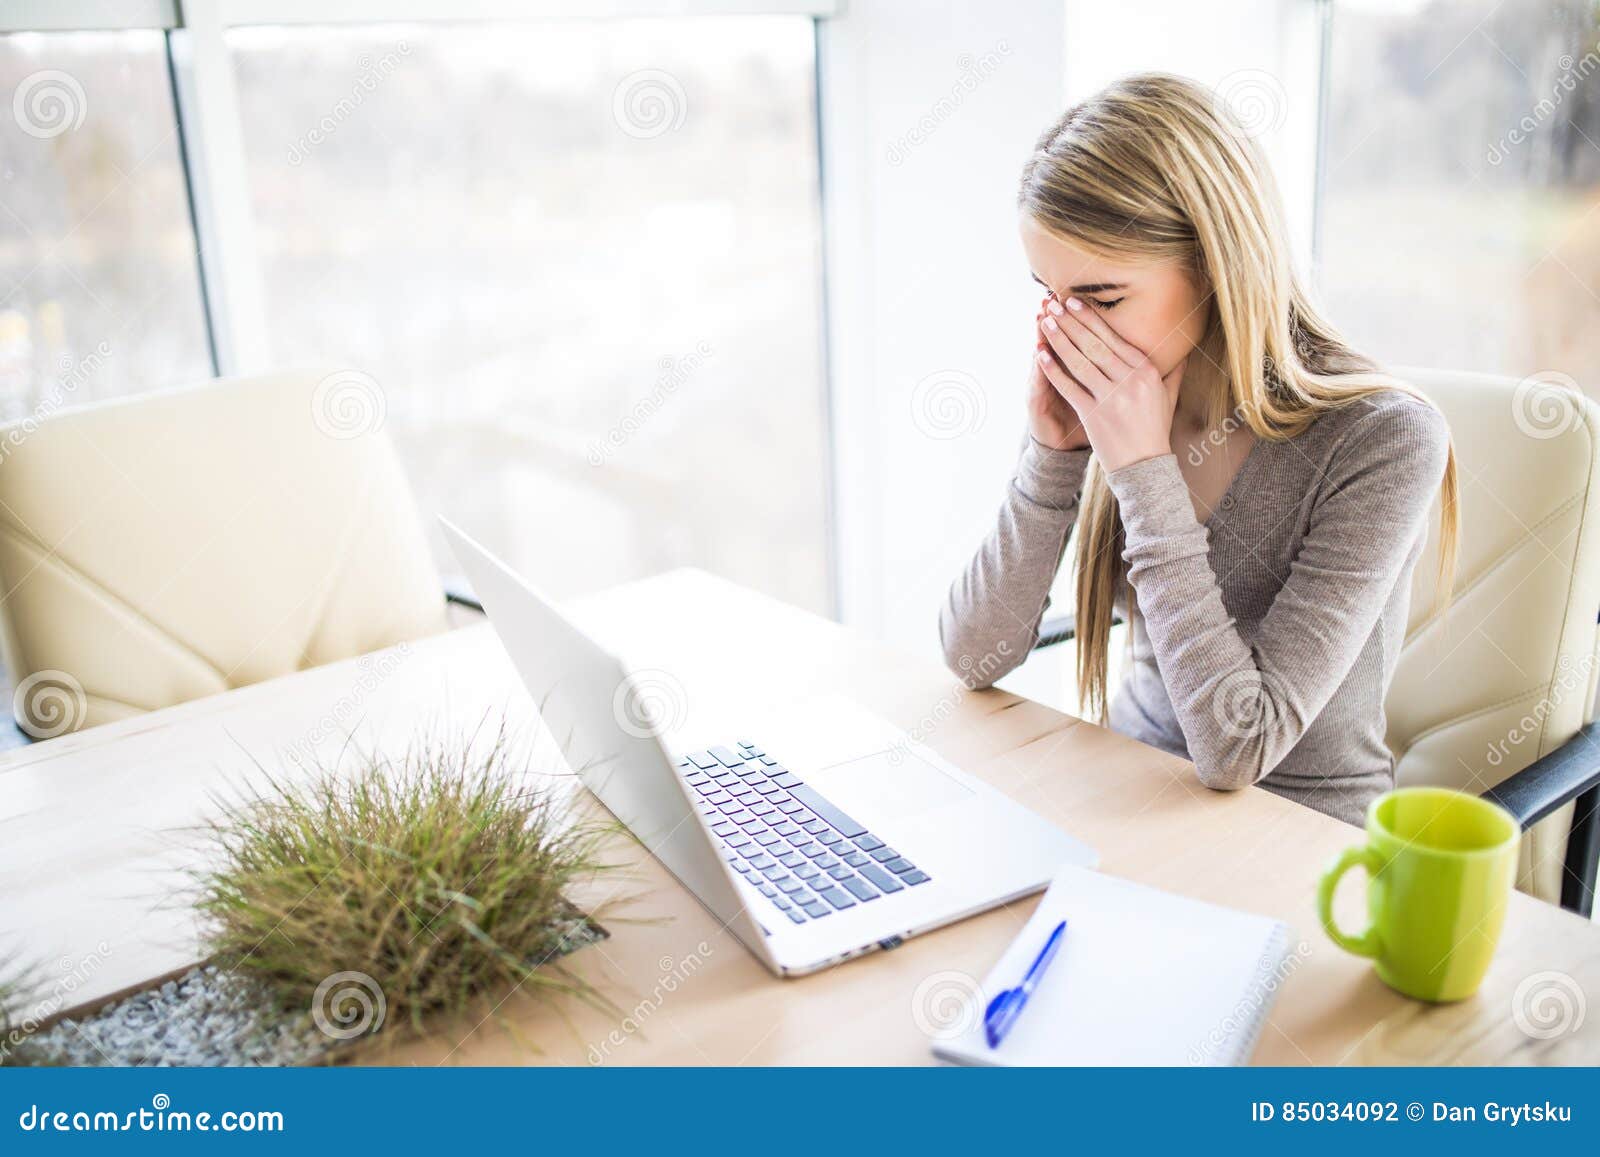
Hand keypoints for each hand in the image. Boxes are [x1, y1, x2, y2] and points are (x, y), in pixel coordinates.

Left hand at [1036, 296, 1185, 471]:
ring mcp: (1111, 398)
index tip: (1074, 301)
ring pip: (1080, 361)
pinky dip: (1054, 370)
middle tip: (1054, 303)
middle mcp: (1130, 381)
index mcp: (1147, 371)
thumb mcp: (1168, 395)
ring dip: (1059, 340)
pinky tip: (1041, 355)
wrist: (1145, 465)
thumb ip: (1173, 369)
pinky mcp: (1094, 415)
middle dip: (1071, 322)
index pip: (1113, 337)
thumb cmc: (1154, 428)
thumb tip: (1185, 349)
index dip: (1091, 318)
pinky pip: (1069, 387)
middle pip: (1094, 344)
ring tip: (1045, 322)